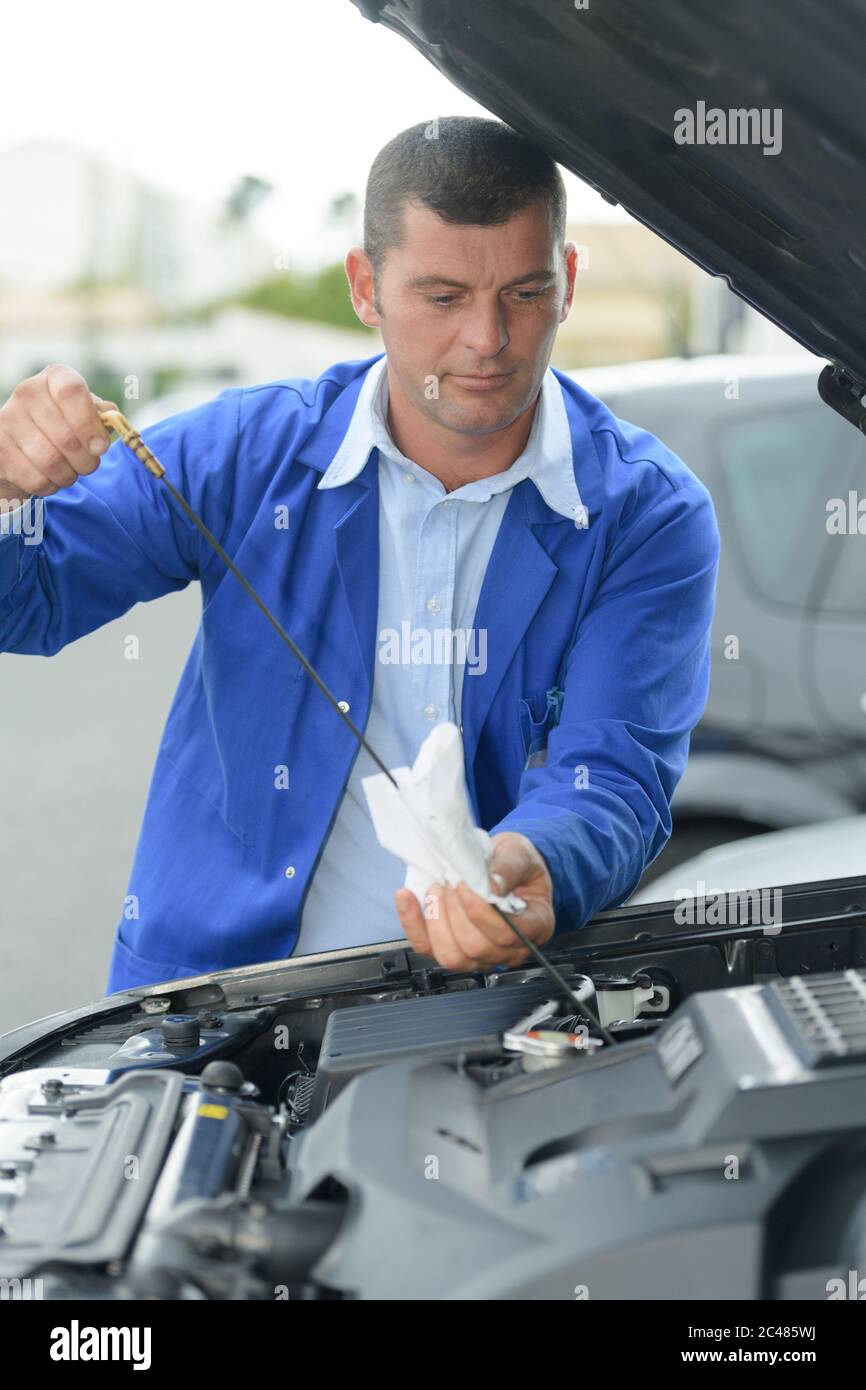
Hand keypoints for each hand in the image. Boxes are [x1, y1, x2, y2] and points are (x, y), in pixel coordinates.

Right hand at [0, 364, 117, 502]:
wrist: (23, 445)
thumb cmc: (64, 426)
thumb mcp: (85, 414)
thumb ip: (102, 416)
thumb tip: (110, 420)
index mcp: (54, 378)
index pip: (71, 392)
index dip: (89, 423)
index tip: (100, 446)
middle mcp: (27, 393)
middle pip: (66, 437)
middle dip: (87, 461)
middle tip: (89, 464)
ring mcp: (8, 420)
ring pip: (51, 461)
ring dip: (69, 475)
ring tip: (71, 471)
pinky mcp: (0, 451)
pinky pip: (35, 479)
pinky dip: (50, 485)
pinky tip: (50, 477)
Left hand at [394, 831, 554, 970]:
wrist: (503, 866)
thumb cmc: (516, 864)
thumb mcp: (520, 855)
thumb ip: (509, 868)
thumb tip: (491, 885)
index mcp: (535, 926)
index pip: (507, 935)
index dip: (481, 913)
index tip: (466, 885)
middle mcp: (509, 949)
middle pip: (476, 948)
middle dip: (456, 912)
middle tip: (452, 881)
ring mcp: (479, 955)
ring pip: (451, 956)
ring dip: (436, 920)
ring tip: (437, 889)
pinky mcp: (451, 949)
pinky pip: (427, 948)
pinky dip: (413, 923)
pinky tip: (407, 897)